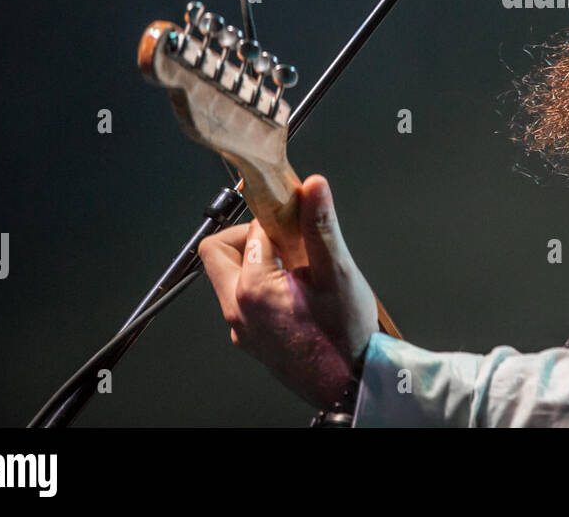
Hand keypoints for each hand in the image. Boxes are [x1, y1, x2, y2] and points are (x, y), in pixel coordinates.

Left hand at [198, 174, 378, 407]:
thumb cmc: (345, 334)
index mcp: (252, 289)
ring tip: (297, 269)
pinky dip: (262, 288)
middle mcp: (236, 311)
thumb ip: (320, 225)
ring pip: (230, 279)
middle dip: (250, 239)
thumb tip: (313, 185)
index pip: (250, 231)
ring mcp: (241, 329)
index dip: (277, 219)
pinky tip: (298, 294)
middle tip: (286, 242)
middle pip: (219, 253)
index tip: (299, 221)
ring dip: (256, 263)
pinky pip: (243, 303)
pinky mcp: (251, 341)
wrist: (349, 384)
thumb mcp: (338, 271)